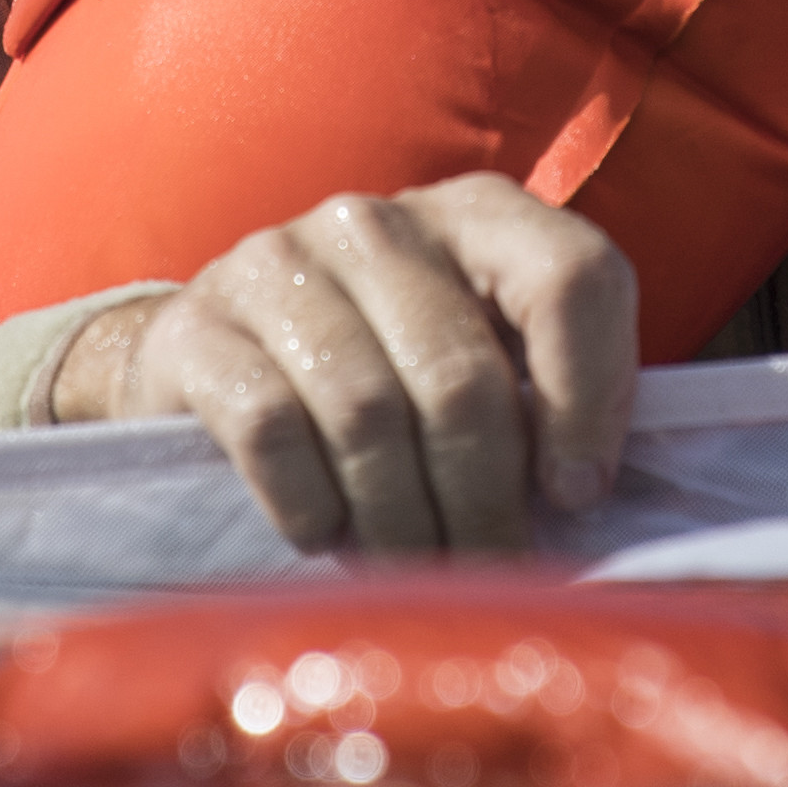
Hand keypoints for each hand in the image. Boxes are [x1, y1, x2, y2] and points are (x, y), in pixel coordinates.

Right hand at [52, 175, 637, 556]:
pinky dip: (310, 505)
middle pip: (463, 379)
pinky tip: (323, 534)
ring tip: (410, 570)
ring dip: (399, 521)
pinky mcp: (196, 327)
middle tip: (484, 570)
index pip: (572, 277)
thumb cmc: (387, 379)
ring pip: (369, 414)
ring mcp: (278, 262)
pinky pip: (272, 430)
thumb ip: (547, 402)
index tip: (575, 495)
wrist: (215, 365)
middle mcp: (378, 224)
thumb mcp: (481, 364)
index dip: (590, 398)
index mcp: (479, 216)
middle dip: (483, 501)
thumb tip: (580, 500)